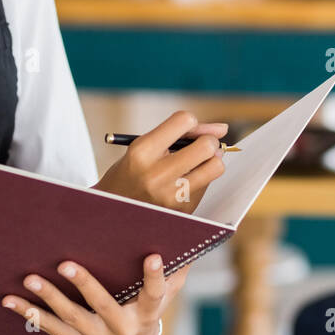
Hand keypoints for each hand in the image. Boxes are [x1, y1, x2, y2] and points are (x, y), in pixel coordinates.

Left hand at [1, 254, 189, 334]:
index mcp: (147, 313)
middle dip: (84, 285)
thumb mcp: (163, 298)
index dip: (155, 277)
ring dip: (48, 299)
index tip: (152, 257)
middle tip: (65, 264)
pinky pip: (50, 329)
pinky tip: (11, 300)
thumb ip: (172, 275)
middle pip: (103, 305)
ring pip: (70, 318)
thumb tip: (186, 243)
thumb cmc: (145, 314)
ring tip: (30, 279)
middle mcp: (122, 328)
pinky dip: (29, 314)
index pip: (155, 294)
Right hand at [93, 111, 228, 213]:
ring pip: (215, 167)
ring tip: (195, 163)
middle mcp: (157, 174)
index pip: (184, 121)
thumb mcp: (144, 146)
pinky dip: (201, 179)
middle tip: (199, 146)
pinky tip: (183, 183)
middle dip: (208, 141)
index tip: (187, 130)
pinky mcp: (182, 211)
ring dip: (210, 160)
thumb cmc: (132, 172)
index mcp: (142, 152)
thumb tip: (223, 129)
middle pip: (206, 146)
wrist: (112, 213)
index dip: (191, 123)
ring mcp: (171, 196)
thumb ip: (180, 134)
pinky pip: (207, 185)